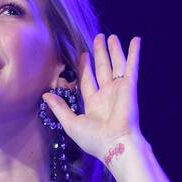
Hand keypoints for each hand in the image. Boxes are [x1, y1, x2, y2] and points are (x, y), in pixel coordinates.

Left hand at [42, 32, 141, 165]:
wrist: (115, 145)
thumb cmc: (93, 139)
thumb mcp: (70, 123)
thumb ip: (59, 108)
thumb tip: (45, 95)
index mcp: (94, 104)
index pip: (88, 80)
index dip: (85, 67)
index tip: (83, 55)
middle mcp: (107, 95)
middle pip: (102, 69)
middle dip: (100, 54)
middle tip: (98, 39)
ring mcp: (119, 90)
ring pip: (116, 65)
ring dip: (114, 50)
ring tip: (111, 36)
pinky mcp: (129, 86)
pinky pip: (132, 66)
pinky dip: (134, 53)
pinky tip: (136, 40)